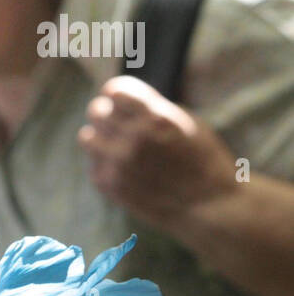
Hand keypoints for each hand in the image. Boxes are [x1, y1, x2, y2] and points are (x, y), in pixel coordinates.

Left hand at [77, 76, 237, 229]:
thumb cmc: (201, 158)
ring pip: (87, 137)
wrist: (208, 205)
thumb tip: (118, 97)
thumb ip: (151, 108)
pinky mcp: (109, 185)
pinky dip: (105, 164)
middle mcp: (133, 139)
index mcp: (156, 119)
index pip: (114, 90)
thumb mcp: (187, 122)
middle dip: (107, 113)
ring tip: (118, 144)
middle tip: (118, 122)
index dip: (118, 94)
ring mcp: (118, 164)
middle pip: (96, 111)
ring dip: (100, 137)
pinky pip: (93, 164)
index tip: (121, 101)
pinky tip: (125, 169)